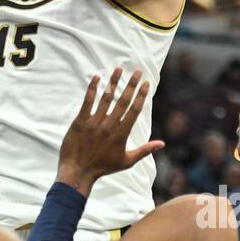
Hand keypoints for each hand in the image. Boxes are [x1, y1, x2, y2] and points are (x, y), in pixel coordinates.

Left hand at [56, 69, 162, 194]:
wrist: (77, 171)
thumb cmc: (103, 168)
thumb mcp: (127, 161)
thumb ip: (144, 150)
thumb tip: (162, 143)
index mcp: (121, 134)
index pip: (134, 111)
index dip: (141, 96)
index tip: (146, 83)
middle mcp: (109, 126)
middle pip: (123, 101)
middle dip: (131, 85)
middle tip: (138, 71)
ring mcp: (94, 123)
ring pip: (106, 98)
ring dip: (114, 82)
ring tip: (119, 68)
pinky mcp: (80, 121)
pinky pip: (88, 101)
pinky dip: (92, 88)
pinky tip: (97, 77)